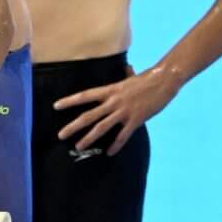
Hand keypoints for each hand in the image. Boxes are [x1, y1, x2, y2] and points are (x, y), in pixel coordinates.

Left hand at [53, 64, 182, 157]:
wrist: (165, 81)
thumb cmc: (149, 78)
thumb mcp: (133, 77)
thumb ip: (127, 75)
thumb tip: (127, 68)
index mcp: (111, 90)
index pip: (85, 96)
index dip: (70, 101)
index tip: (56, 106)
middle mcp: (114, 101)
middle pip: (89, 115)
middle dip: (73, 126)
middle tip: (60, 135)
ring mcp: (124, 111)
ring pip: (102, 127)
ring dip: (89, 138)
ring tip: (79, 146)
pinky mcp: (135, 120)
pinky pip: (123, 136)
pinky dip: (116, 145)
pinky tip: (110, 153)